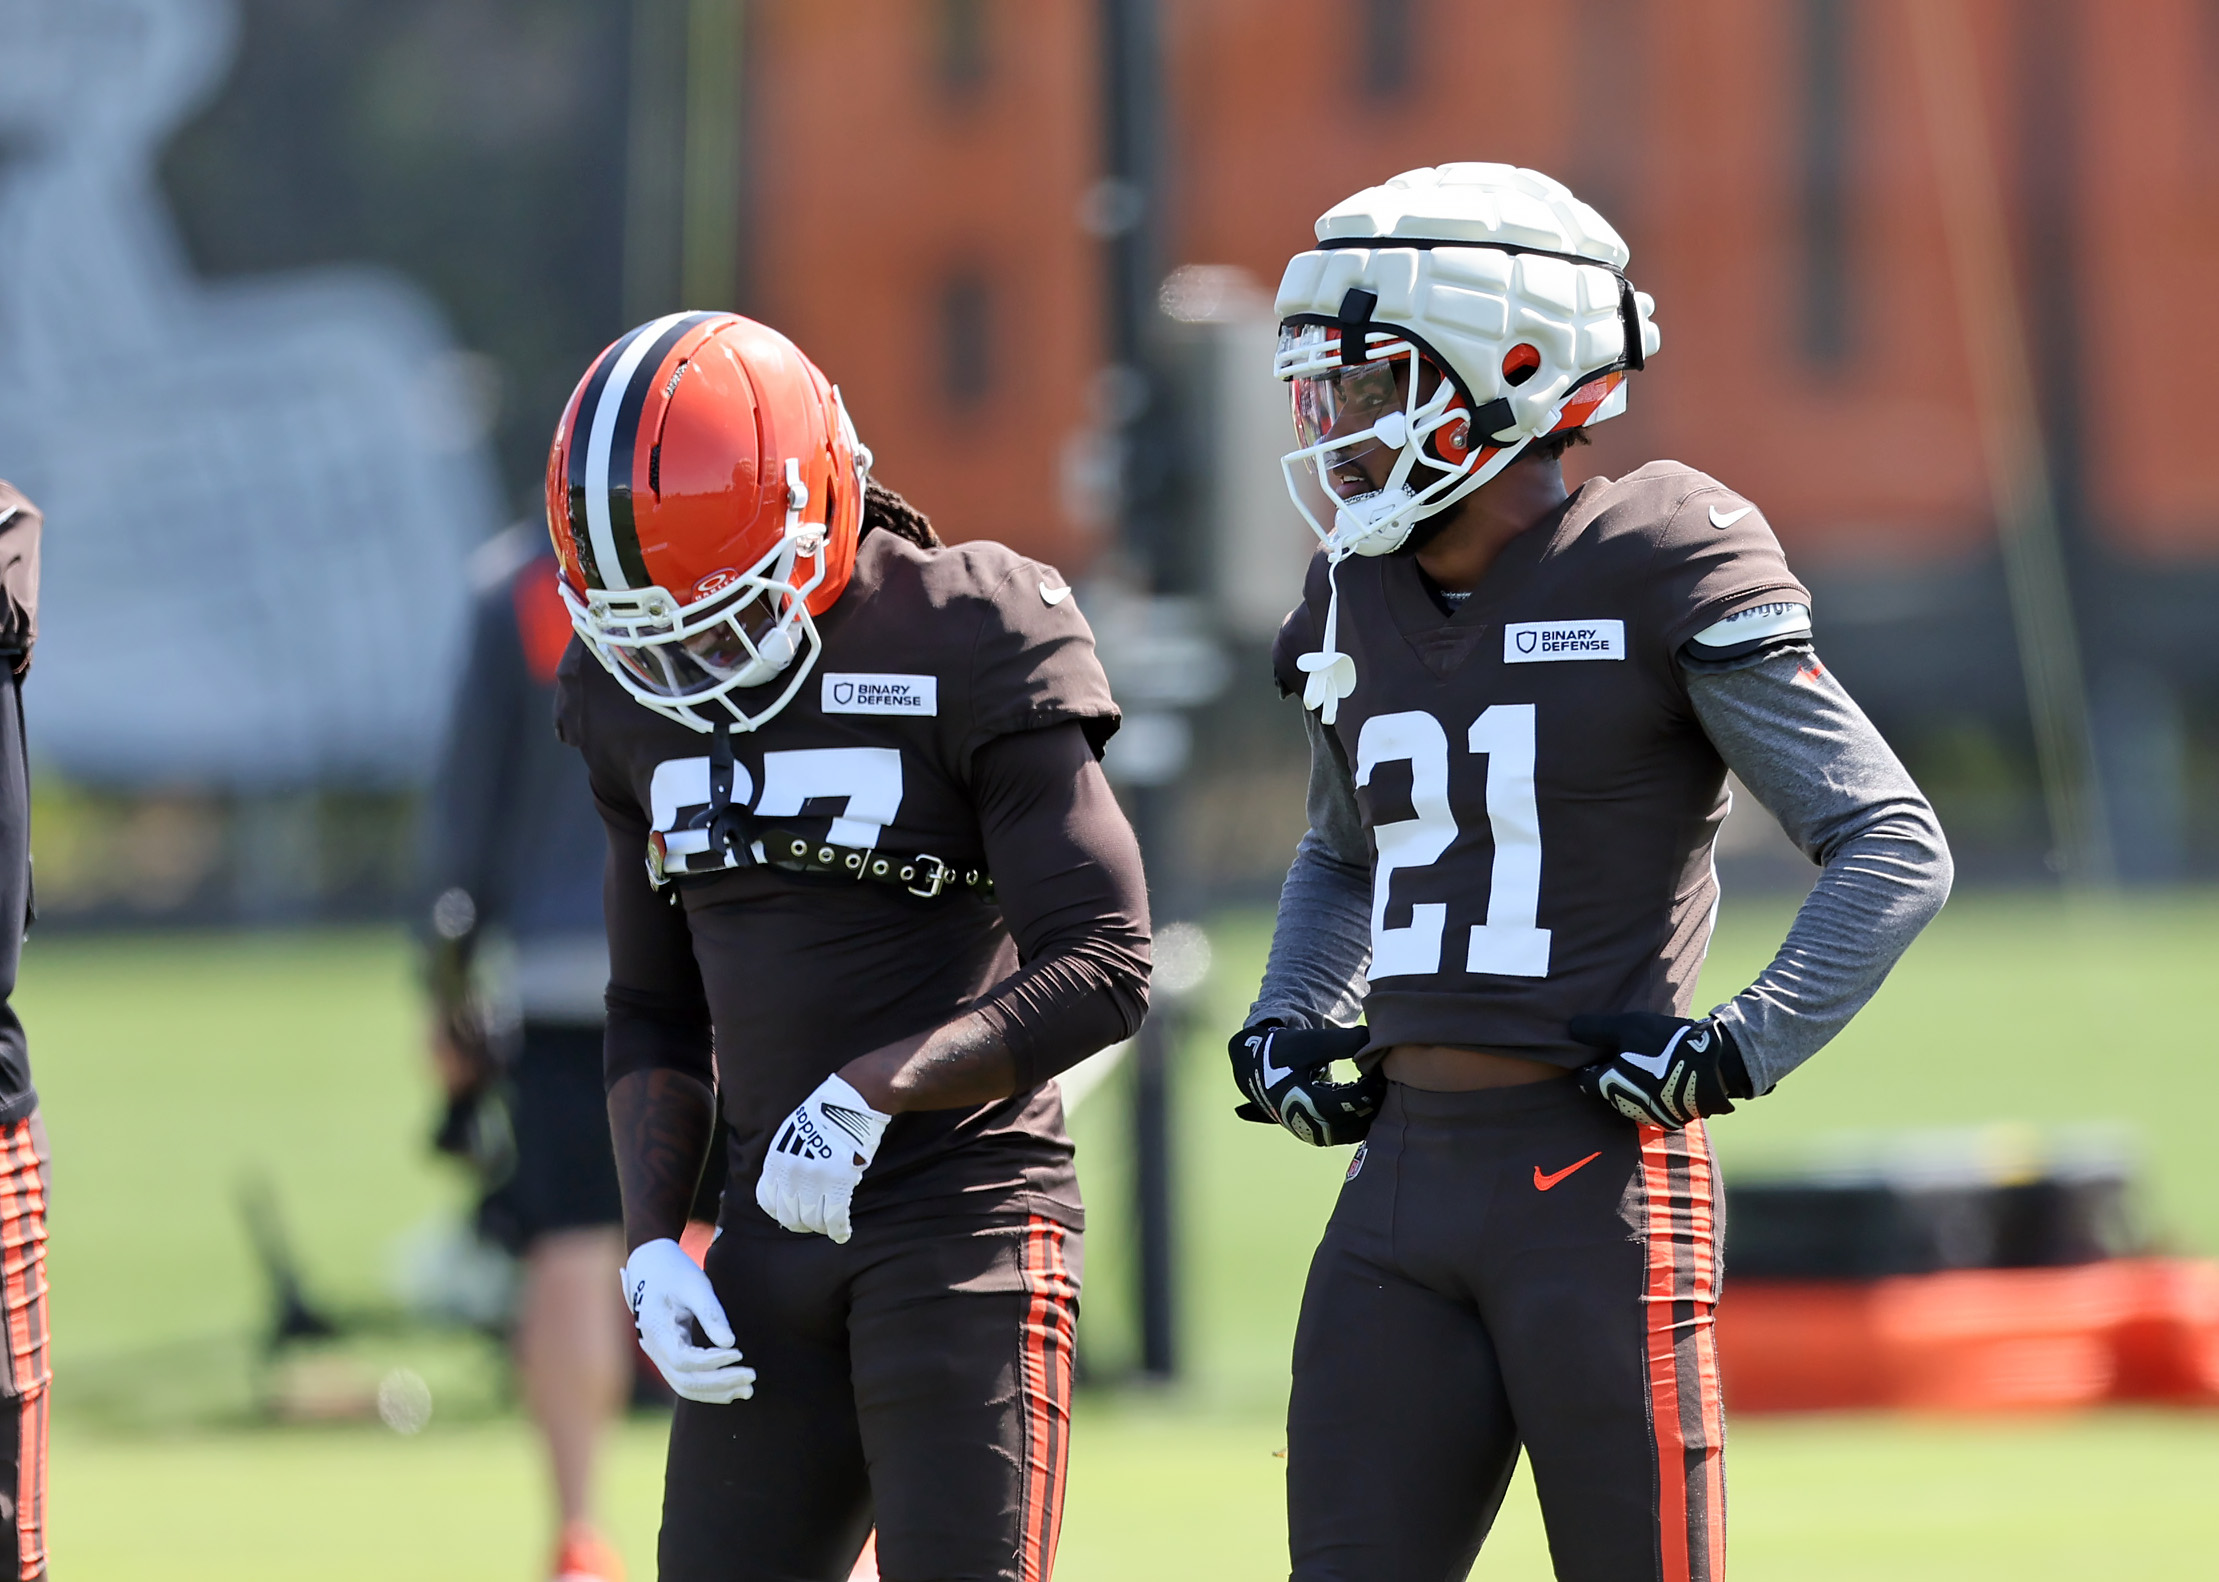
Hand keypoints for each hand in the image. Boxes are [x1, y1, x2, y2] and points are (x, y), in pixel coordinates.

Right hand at [620, 1238, 755, 1403]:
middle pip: (685, 1381)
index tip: (740, 1353)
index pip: (684, 1360)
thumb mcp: (694, 1285)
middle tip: (752, 1377)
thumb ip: (711, 1314)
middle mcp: (653, 1348)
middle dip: (720, 1384)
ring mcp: (658, 1355)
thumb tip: (730, 1343)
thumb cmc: (674, 1270)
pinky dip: (709, 1386)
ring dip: (717, 1392)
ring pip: (685, 1386)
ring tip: (749, 1389)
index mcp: (656, 1330)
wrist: (651, 1264)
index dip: (713, 1362)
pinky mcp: (668, 1354)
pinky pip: (686, 1379)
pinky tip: (733, 1387)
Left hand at [754, 1073, 891, 1242]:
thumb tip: (786, 1186)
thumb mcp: (791, 1134)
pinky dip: (839, 1229)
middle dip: (801, 1223)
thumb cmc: (825, 1114)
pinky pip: (834, 1217)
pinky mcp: (839, 1182)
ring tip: (829, 1226)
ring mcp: (814, 1179)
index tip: (791, 1214)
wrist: (853, 1099)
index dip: (779, 1212)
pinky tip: (843, 1233)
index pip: (767, 1200)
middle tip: (812, 1223)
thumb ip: (785, 1160)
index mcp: (776, 1159)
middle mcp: (791, 1172)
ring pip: (812, 1220)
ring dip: (821, 1227)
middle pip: (789, 1215)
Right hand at [1228, 1022, 1382, 1146]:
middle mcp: (1308, 1124)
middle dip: (1373, 1099)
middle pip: (1357, 1121)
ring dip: (1369, 1111)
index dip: (1370, 1087)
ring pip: (1356, 1131)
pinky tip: (1364, 1097)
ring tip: (1374, 1087)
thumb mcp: (1312, 1042)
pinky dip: (1360, 1118)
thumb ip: (1345, 1042)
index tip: (1378, 1070)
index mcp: (1305, 1101)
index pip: (1350, 1103)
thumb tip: (1376, 1044)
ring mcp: (1313, 1134)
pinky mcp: (1317, 1137)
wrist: (1255, 1070)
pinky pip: (1349, 1134)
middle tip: (1382, 1077)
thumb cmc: (1285, 1053)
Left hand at [1569, 1012, 1749, 1128]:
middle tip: (1620, 1056)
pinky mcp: (1672, 1118)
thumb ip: (1595, 1029)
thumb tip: (1570, 1028)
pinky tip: (1663, 1076)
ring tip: (1644, 1065)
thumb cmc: (1665, 1043)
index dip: (1587, 1066)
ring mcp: (1650, 1116)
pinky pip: (1654, 1105)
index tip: (1593, 1054)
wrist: (1714, 1066)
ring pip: (1631, 1100)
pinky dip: (1653, 1093)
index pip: (1585, 1080)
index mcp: (1610, 1086)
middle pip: (1609, 1091)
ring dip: (1633, 1085)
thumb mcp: (1627, 1027)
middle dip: (1610, 1076)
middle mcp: (1627, 1107)